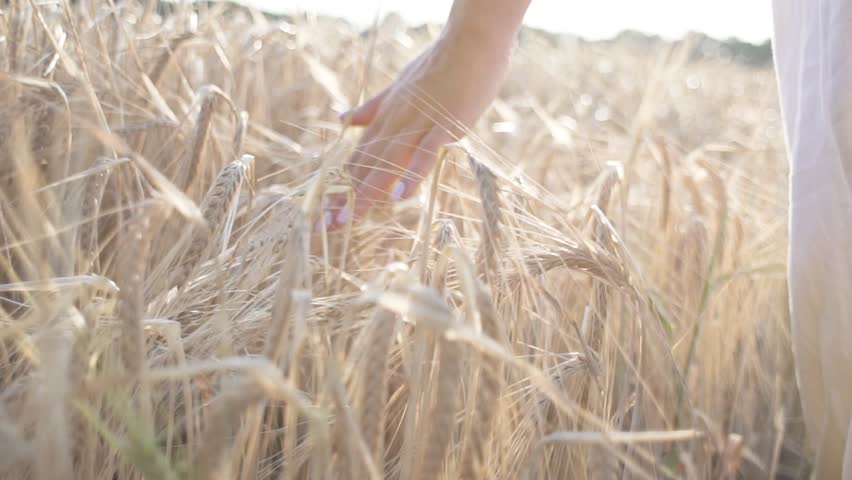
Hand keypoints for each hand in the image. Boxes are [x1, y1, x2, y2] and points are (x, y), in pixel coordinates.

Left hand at [326, 29, 513, 227]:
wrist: (470, 42)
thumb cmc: (440, 64)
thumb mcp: (399, 87)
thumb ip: (372, 107)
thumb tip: (343, 119)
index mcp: (386, 116)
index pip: (358, 156)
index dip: (341, 185)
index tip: (326, 211)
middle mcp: (396, 122)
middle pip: (367, 164)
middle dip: (347, 196)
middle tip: (328, 225)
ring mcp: (420, 123)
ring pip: (389, 161)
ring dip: (370, 190)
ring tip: (352, 218)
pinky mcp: (445, 124)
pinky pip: (426, 152)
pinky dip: (412, 173)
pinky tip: (401, 196)